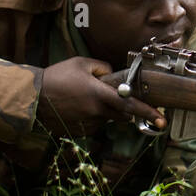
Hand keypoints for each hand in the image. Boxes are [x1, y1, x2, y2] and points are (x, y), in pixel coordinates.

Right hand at [37, 56, 165, 137]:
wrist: (33, 96)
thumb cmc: (57, 76)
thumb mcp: (82, 63)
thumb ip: (103, 68)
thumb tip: (113, 76)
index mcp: (100, 94)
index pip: (130, 104)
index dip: (148, 112)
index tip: (162, 119)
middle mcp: (96, 112)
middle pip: (122, 114)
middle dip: (123, 107)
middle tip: (110, 96)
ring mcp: (87, 124)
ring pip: (106, 119)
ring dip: (104, 111)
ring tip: (83, 98)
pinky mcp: (79, 132)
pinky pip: (93, 125)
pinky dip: (91, 117)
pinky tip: (76, 106)